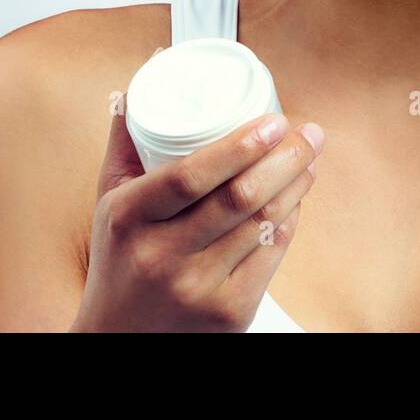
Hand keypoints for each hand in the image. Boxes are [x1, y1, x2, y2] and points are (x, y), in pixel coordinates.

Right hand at [70, 108, 322, 331]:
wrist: (120, 342)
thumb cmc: (120, 257)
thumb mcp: (110, 198)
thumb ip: (127, 139)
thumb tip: (143, 77)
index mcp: (130, 218)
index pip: (191, 175)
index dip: (240, 145)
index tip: (275, 120)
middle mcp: (162, 256)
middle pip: (240, 198)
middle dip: (287, 157)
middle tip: (309, 132)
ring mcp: (198, 288)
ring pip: (264, 224)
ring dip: (297, 184)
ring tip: (308, 158)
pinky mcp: (229, 314)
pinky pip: (273, 254)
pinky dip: (291, 219)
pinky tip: (296, 198)